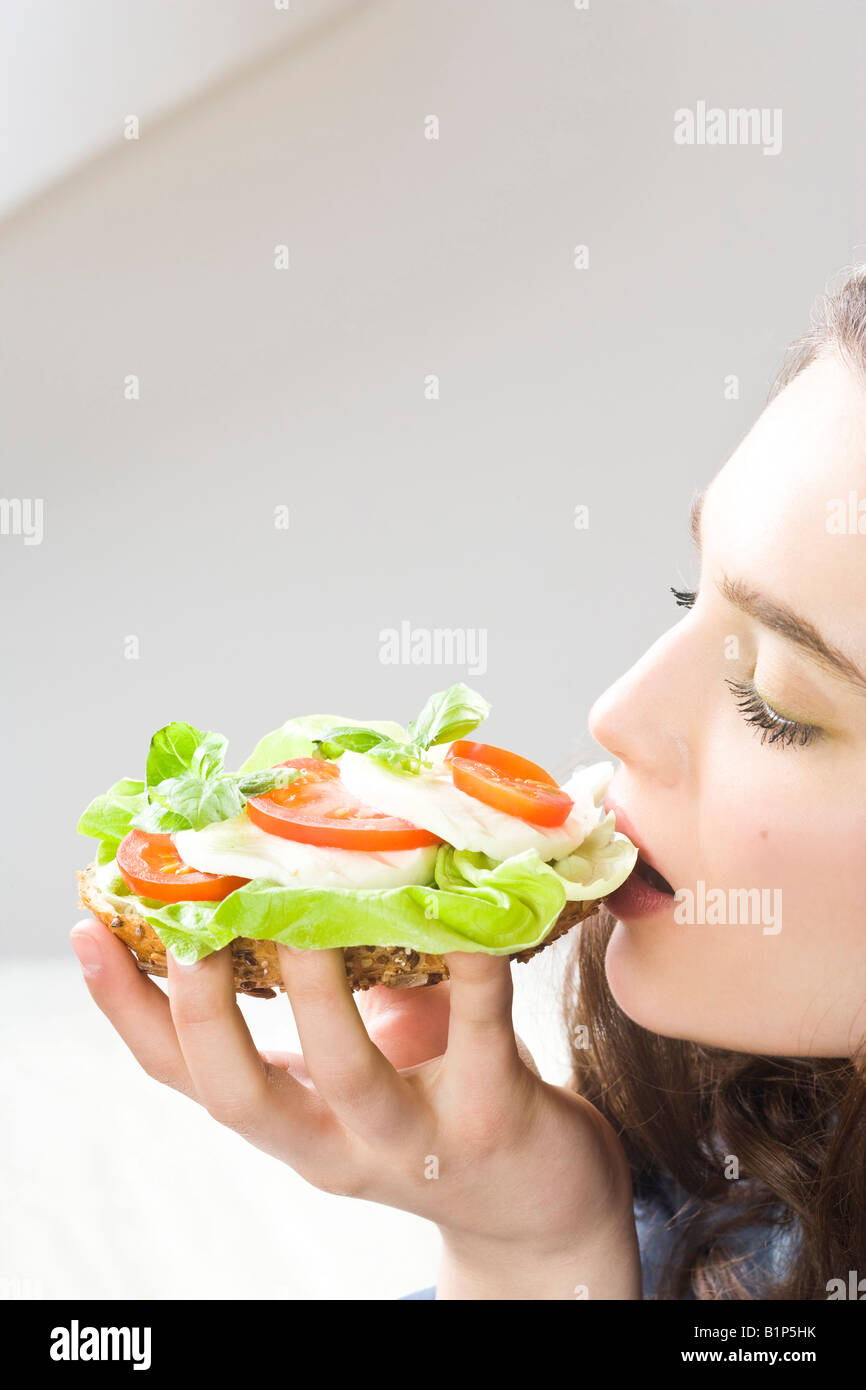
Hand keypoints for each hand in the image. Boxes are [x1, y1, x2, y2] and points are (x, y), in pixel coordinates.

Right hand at [70, 918, 640, 1299]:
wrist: (540, 1205)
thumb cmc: (443, 1100)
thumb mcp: (368, 1052)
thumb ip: (334, 984)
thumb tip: (296, 862)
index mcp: (292, 1119)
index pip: (183, 1076)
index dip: (127, 1010)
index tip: (88, 929)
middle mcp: (335, 1144)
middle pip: (240, 1094)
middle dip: (204, 1009)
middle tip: (187, 925)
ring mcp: (414, 1142)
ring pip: (348, 1075)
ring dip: (317, 993)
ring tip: (301, 918)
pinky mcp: (495, 1120)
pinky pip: (481, 1037)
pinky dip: (473, 973)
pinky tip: (468, 920)